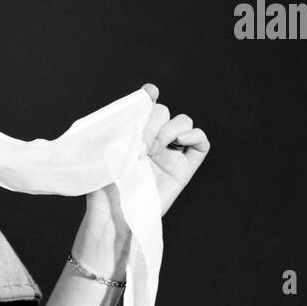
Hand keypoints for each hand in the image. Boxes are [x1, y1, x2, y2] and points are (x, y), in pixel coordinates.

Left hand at [87, 82, 210, 227]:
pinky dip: (194, 135)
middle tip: (139, 144)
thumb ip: (125, 121)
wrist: (113, 211)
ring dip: (170, 128)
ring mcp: (170, 153)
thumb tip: (148, 94)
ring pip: (184, 122)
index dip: (150, 96)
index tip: (149, 95)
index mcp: (132, 134)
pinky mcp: (184, 168)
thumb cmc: (105, 182)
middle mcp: (152, 140)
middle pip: (164, 111)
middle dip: (153, 122)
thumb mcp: (108, 147)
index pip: (147, 105)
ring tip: (154, 148)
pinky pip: (201, 143)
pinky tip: (178, 142)